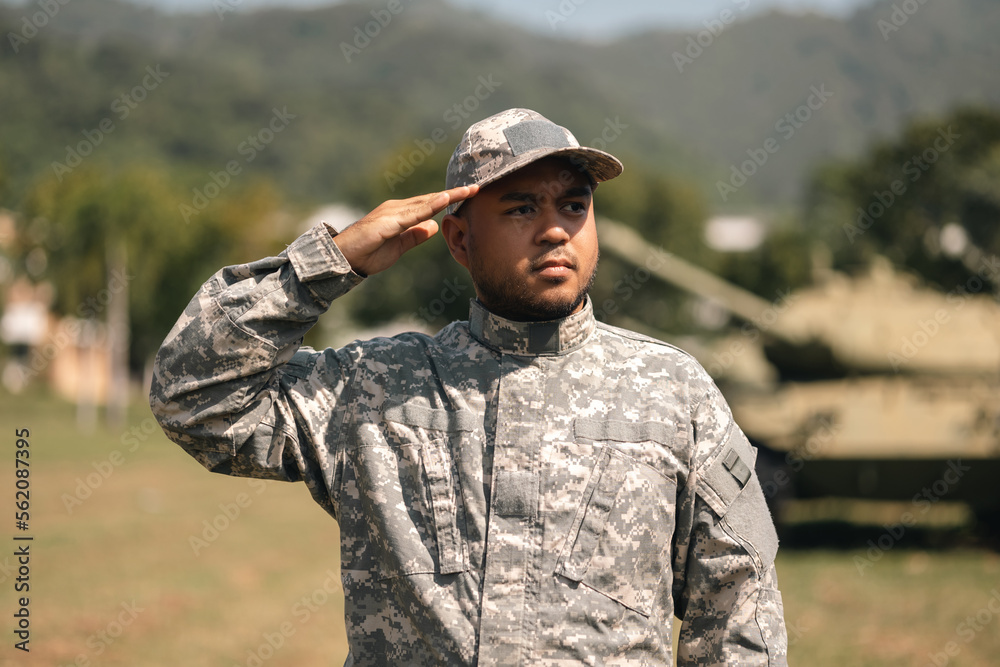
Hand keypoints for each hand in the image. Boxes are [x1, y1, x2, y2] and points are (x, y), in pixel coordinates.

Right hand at [332, 186, 477, 275]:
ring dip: (447, 196)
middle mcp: (397, 209)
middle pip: (431, 199)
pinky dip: (429, 206)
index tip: (470, 194)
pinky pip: (412, 214)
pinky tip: (444, 200)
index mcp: (400, 214)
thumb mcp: (399, 246)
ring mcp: (391, 213)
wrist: (343, 259)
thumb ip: (415, 236)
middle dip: (455, 193)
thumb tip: (433, 226)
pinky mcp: (387, 223)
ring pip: (424, 203)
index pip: (430, 204)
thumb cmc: (368, 253)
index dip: (450, 200)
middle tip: (477, 186)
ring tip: (468, 190)